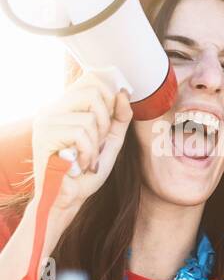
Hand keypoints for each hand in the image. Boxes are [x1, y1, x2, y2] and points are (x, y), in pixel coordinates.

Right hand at [30, 71, 131, 212]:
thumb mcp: (110, 141)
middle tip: (98, 141)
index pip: (91, 82)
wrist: (67, 197)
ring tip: (86, 156)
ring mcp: (46, 121)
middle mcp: (52, 109)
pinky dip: (88, 152)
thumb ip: (119, 119)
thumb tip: (123, 92)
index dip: (110, 97)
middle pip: (93, 92)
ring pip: (90, 117)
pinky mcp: (44, 135)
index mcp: (65, 107)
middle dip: (106, 120)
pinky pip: (80, 133)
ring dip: (96, 143)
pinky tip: (80, 163)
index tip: (112, 117)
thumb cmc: (86, 170)